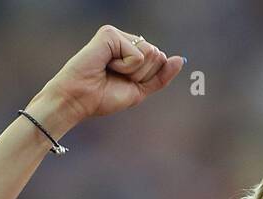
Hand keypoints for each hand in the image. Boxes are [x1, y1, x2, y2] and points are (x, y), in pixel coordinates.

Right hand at [35, 25, 184, 130]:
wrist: (80, 100)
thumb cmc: (104, 97)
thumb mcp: (140, 90)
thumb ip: (161, 76)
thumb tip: (182, 59)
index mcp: (132, 50)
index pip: (160, 61)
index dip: (147, 78)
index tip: (125, 83)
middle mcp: (125, 39)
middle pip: (157, 55)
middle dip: (141, 75)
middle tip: (117, 77)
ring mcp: (117, 35)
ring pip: (150, 53)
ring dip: (133, 72)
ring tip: (111, 72)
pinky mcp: (109, 34)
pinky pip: (137, 54)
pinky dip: (125, 66)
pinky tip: (107, 65)